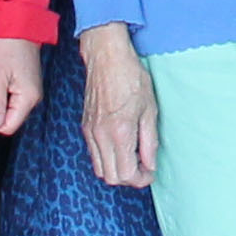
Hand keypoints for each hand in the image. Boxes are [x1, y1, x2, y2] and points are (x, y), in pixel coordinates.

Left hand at [0, 36, 45, 137]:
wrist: (19, 25)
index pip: (8, 127)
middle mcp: (33, 98)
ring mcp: (30, 91)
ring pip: (9, 109)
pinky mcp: (26, 85)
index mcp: (28, 98)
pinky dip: (1, 93)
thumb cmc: (8, 46)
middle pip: (9, 119)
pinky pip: (11, 98)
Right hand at [79, 25, 159, 188]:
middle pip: (111, 178)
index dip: (141, 179)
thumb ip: (150, 141)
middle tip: (143, 166)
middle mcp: (101, 136)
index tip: (150, 171)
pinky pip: (94, 155)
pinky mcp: (85, 127)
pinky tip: (120, 146)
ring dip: (117, 170)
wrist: (107, 57)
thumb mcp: (150, 109)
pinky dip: (107, 159)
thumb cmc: (131, 78)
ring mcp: (90, 132)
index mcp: (119, 132)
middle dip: (129, 178)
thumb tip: (150, 164)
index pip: (126, 174)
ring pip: (100, 169)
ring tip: (133, 156)